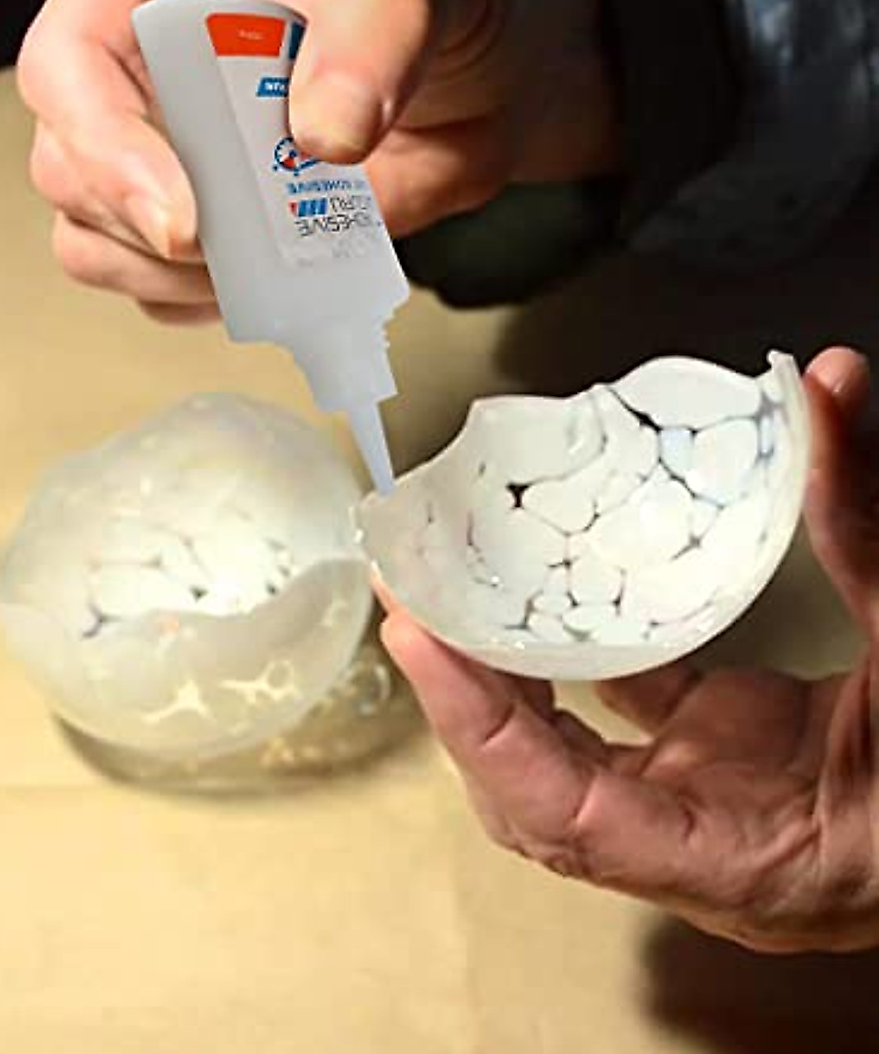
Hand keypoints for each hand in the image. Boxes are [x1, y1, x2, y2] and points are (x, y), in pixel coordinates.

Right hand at [17, 0, 616, 322]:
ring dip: (180, 273)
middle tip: (257, 235)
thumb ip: (376, 34)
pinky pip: (154, 287)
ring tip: (277, 248)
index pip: (68, 60)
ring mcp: (153, 148)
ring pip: (94, 239)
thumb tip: (322, 133)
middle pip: (68, 166)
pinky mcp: (186, 221)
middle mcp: (131, 62)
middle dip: (155, 222)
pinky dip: (212, 299)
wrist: (488, 65)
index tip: (186, 218)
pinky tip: (276, 269)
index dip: (109, 148)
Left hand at [380, 348, 878, 953]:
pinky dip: (564, 660)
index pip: (561, 813)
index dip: (475, 728)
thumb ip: (861, 521)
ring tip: (452, 601)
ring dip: (497, 684)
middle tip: (414, 601)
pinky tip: (543, 596)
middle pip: (532, 788)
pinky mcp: (709, 758)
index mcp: (741, 858)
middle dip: (460, 699)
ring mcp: (700, 802)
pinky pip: (611, 715)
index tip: (416, 639)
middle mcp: (701, 844)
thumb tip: (826, 390)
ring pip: (558, 758)